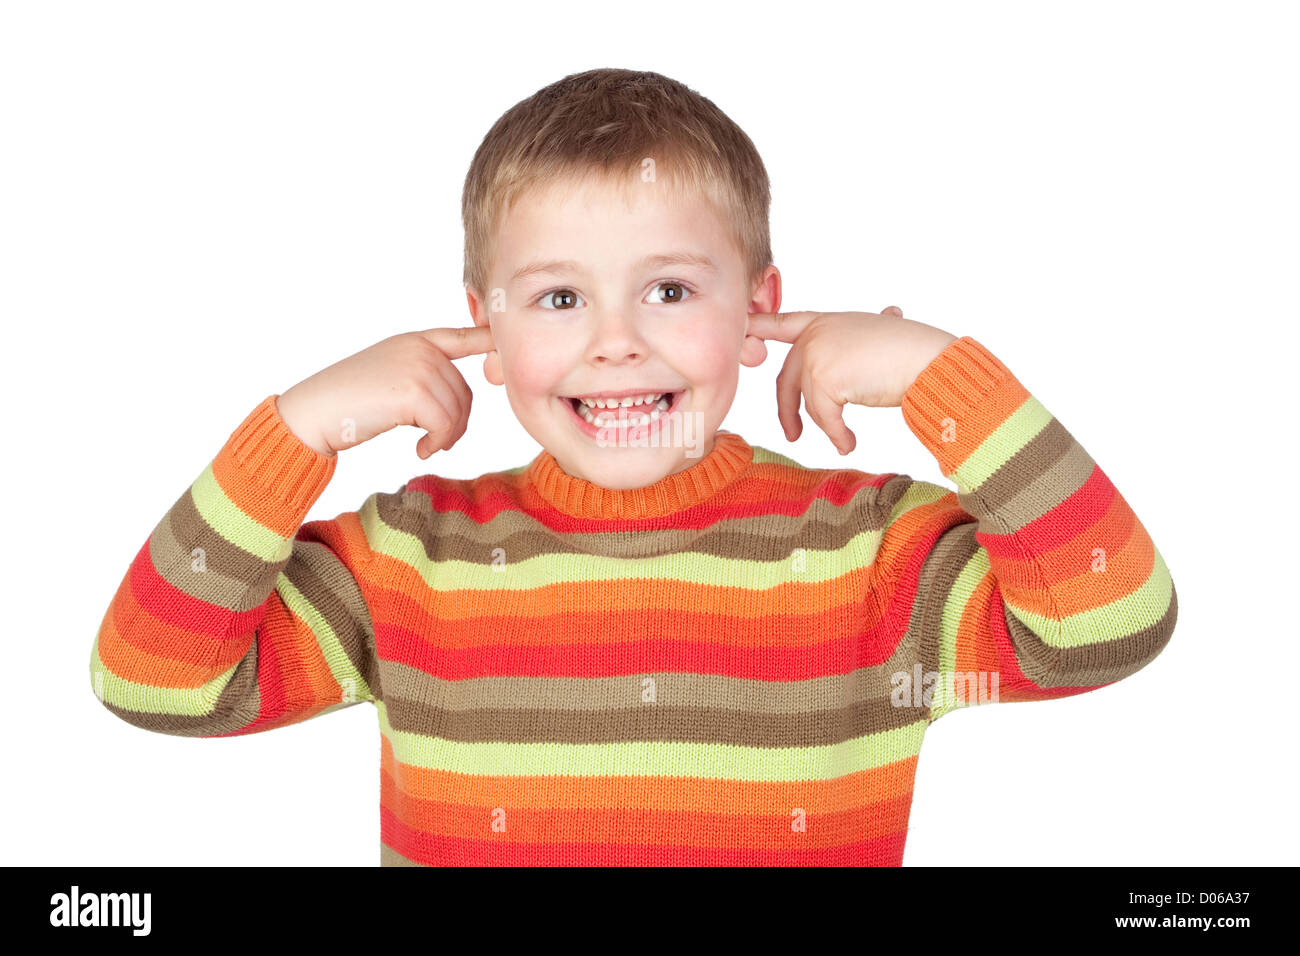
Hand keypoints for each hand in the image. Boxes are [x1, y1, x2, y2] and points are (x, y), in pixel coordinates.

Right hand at [275, 326, 494, 458]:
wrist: (315, 411)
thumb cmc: (350, 401)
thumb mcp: (390, 374)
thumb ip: (424, 375)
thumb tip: (460, 400)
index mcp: (416, 340)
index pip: (461, 336)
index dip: (487, 339)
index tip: (504, 340)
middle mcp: (420, 348)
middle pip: (465, 391)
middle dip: (457, 422)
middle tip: (437, 441)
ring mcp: (418, 367)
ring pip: (458, 411)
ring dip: (447, 437)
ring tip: (426, 446)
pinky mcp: (413, 392)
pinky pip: (445, 425)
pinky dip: (437, 444)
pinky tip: (420, 450)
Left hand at [744, 305, 956, 454]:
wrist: (928, 361)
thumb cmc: (913, 348)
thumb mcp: (883, 329)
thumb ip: (873, 329)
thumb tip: (891, 311)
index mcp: (824, 322)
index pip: (782, 324)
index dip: (758, 327)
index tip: (740, 331)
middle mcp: (815, 335)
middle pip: (788, 379)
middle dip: (789, 410)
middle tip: (792, 434)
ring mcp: (816, 355)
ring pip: (809, 403)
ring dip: (827, 427)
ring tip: (844, 440)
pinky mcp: (823, 378)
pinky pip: (823, 417)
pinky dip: (836, 435)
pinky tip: (849, 445)